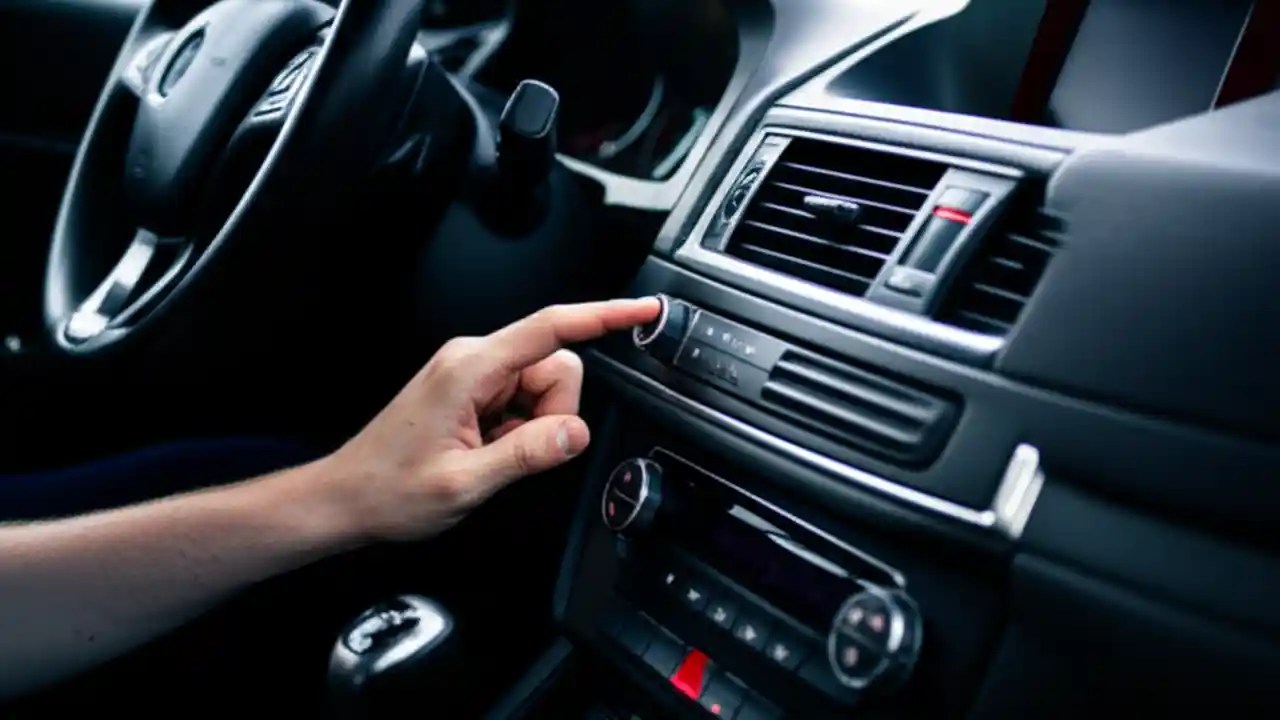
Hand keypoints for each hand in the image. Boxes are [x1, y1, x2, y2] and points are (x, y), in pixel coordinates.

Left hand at [320, 298, 660, 541]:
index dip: (604, 316)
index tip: (642, 310)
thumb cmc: (389, 490)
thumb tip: (576, 432)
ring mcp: (474, 373)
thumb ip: (525, 456)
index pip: (553, 329)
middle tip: (512, 453)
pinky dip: (520, 430)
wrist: (346, 498)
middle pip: (558, 367)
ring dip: (534, 427)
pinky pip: (524, 402)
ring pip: (545, 388)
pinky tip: (487, 451)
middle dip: (554, 414)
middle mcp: (474, 359)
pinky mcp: (475, 389)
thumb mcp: (463, 484)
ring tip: (491, 455)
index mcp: (471, 368)